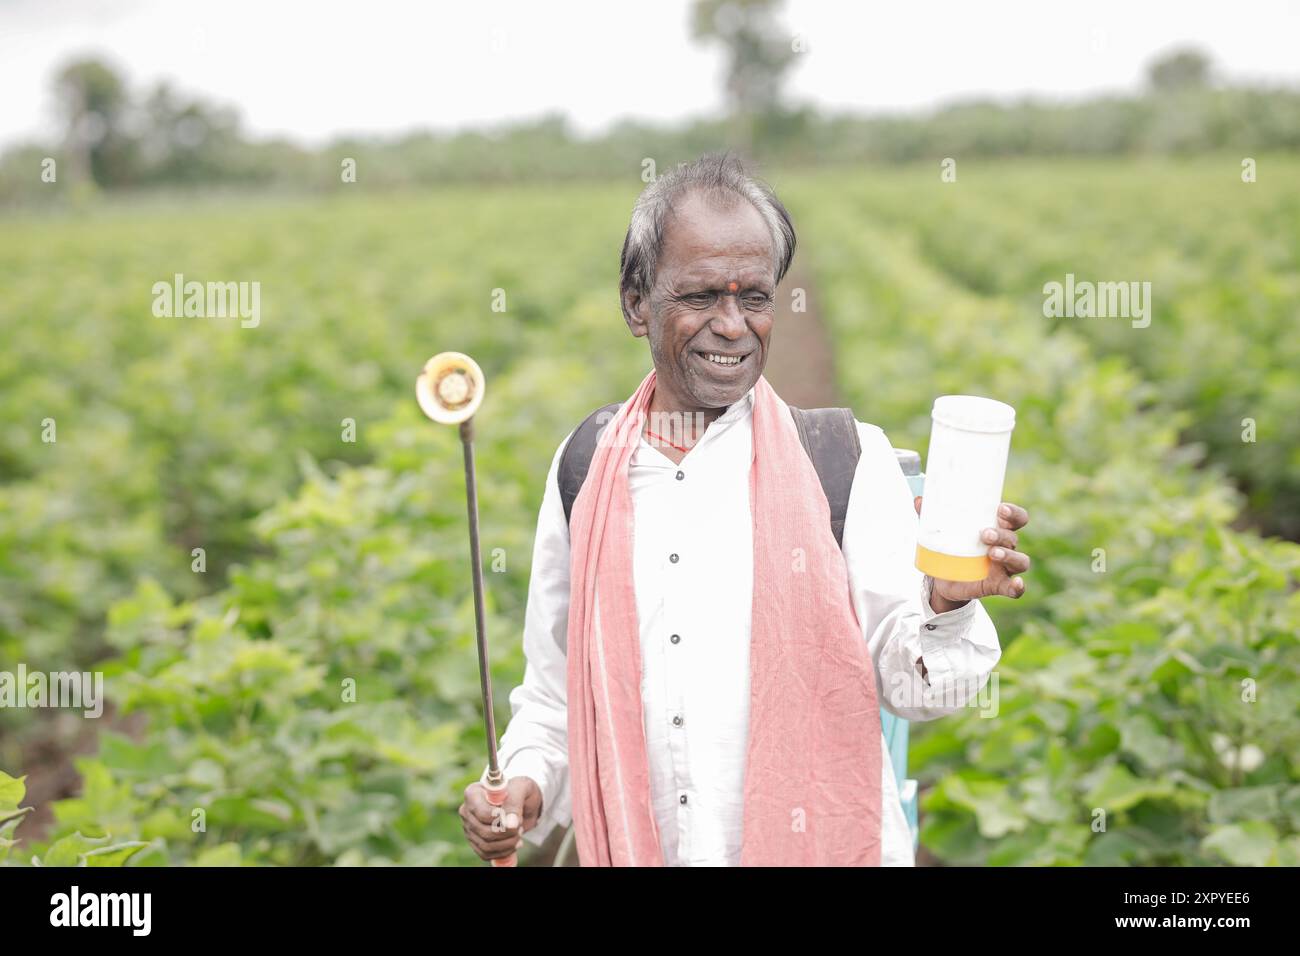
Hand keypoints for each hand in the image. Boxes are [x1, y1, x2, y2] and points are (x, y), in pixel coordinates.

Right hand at [459, 776, 542, 862]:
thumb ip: (515, 803)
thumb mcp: (521, 788)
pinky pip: (486, 854)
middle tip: (519, 825)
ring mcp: (469, 828)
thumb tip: (510, 824)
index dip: (500, 819)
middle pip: (484, 832)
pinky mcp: (475, 841)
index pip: (482, 814)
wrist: (524, 803)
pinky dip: (504, 852)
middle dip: (507, 833)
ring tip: (518, 832)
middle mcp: (467, 811)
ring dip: (508, 843)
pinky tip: (513, 843)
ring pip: (486, 846)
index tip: (515, 818)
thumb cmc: (520, 790)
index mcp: (473, 793)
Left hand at [914, 498, 1030, 604]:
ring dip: (1009, 555)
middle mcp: (1006, 547)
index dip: (1013, 513)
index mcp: (997, 529)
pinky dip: (1017, 587)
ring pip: (1019, 560)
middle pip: (1013, 537)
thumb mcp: (942, 533)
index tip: (1001, 509)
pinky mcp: (998, 585)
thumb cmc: (952, 548)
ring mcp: (1004, 567)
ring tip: (993, 553)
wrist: (946, 579)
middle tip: (985, 534)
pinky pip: (1014, 588)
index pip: (1015, 518)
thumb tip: (918, 500)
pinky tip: (1017, 584)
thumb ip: (931, 517)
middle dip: (1001, 534)